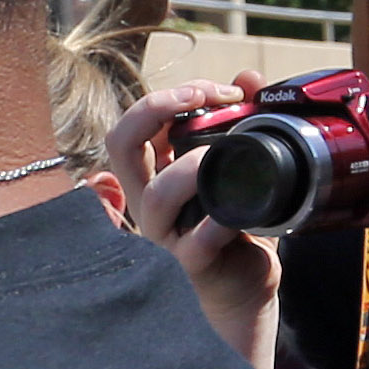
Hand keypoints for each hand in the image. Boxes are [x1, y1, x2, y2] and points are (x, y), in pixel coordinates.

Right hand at [99, 77, 280, 368]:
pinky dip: (223, 219)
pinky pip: (200, 237)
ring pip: (158, 193)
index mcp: (154, 175)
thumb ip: (241, 122)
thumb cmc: (236, 228)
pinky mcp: (194, 262)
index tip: (217, 91)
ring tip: (228, 153)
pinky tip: (243, 208)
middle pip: (121, 145)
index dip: (168, 97)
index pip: (133, 125)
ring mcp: (168, 234)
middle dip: (157, 108)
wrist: (244, 291)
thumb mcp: (240, 168)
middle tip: (202, 97)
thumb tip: (248, 77)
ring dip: (192, 165)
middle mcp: (149, 202)